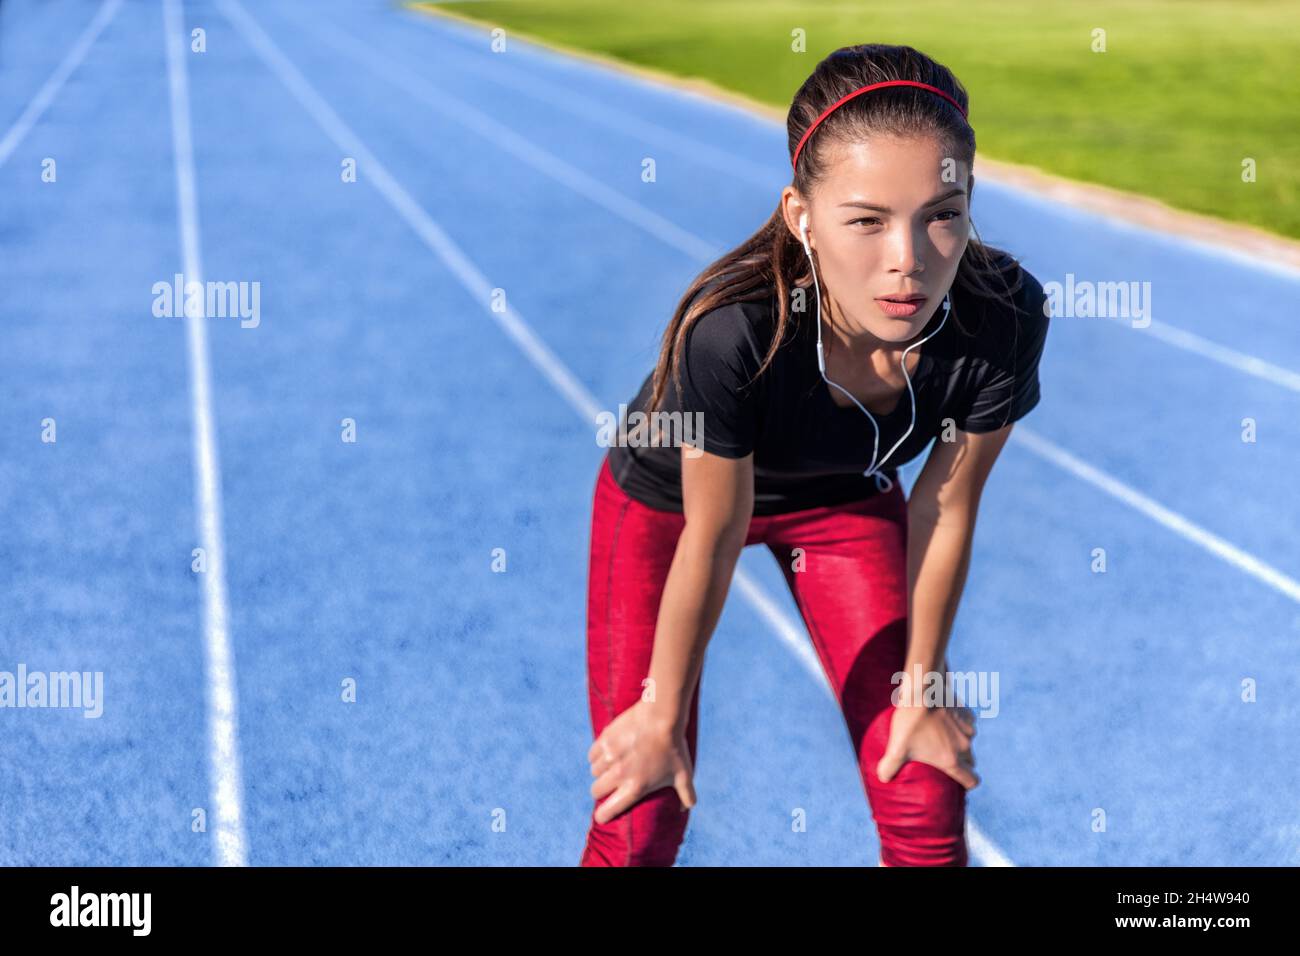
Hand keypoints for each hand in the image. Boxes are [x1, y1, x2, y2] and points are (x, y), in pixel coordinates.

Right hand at [588, 698, 696, 824]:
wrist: (663, 716)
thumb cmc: (674, 747)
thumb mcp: (684, 774)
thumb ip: (687, 795)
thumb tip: (686, 808)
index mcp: (635, 788)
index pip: (607, 811)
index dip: (603, 816)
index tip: (603, 816)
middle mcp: (618, 775)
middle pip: (595, 791)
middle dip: (601, 792)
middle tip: (610, 787)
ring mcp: (609, 757)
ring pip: (595, 772)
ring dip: (601, 772)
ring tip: (612, 767)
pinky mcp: (604, 740)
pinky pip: (592, 755)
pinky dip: (597, 756)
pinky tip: (607, 754)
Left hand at [875, 702, 978, 789]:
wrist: (923, 690)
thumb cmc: (910, 721)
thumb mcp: (896, 747)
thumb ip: (889, 767)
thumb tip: (883, 778)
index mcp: (951, 760)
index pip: (971, 781)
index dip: (967, 784)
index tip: (958, 782)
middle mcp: (965, 747)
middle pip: (970, 762)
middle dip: (962, 763)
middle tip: (944, 757)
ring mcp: (968, 729)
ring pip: (968, 742)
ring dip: (959, 742)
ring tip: (940, 735)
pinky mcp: (968, 714)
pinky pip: (967, 724)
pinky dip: (959, 724)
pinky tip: (944, 719)